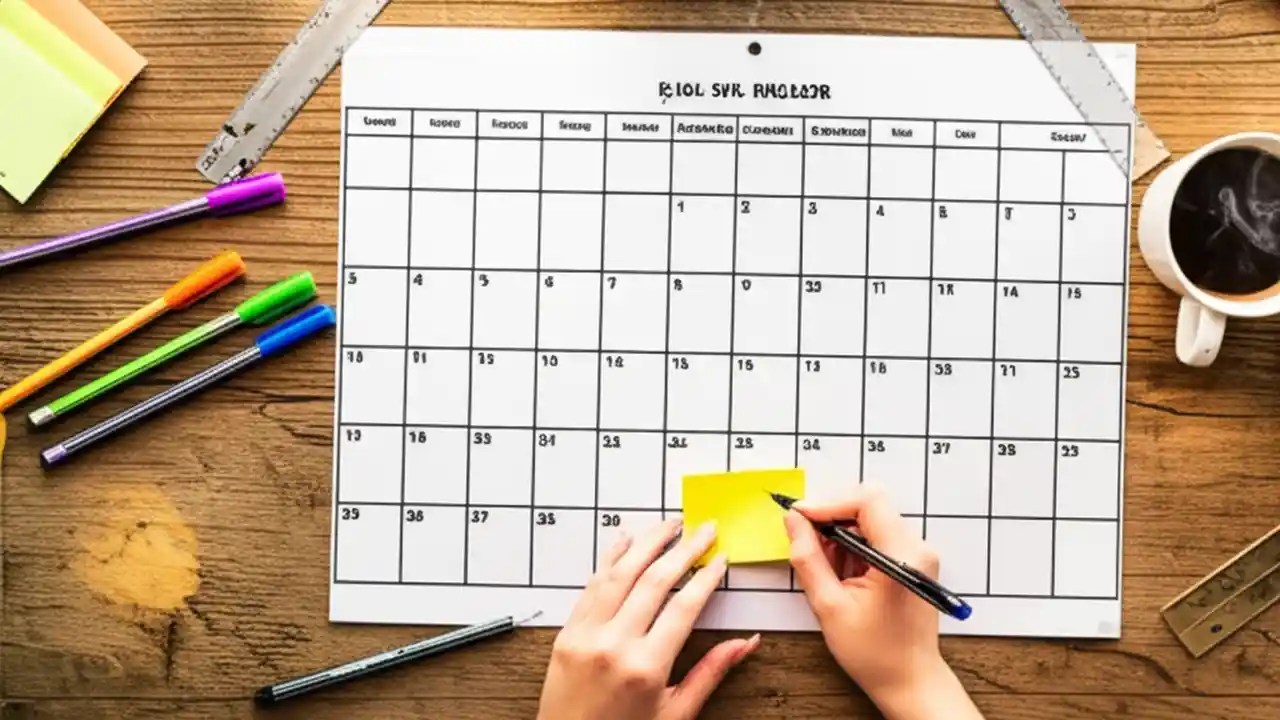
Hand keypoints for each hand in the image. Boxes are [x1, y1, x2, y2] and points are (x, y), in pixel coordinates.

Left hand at [537, 519, 759, 719]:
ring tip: (669, 524)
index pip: (683, 607)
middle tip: (703, 529)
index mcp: (645, 667)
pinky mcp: (567, 634)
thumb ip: (710, 673)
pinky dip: (609, 559)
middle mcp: (613, 644)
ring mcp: (586, 635)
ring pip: (619, 573)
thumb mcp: (675, 714)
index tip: (721, 559)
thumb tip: (746, 642)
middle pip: (654, 581)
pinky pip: (591, 586)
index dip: (706, 578)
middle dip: (683, 549)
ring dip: (647, 543)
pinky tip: (625, 541)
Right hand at [785, 487, 981, 719]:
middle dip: (831, 517)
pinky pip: (876, 536)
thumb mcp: (830, 606)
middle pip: (869, 505)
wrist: (909, 681)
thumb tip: (793, 521)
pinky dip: (852, 547)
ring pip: (870, 519)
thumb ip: (808, 558)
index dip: (828, 502)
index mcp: (902, 556)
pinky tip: (840, 574)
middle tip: (805, 540)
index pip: (867, 500)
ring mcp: (917, 553)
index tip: (799, 515)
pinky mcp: (911, 560)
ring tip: (825, 569)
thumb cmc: (875, 653)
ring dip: (840, 534)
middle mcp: (916, 548)